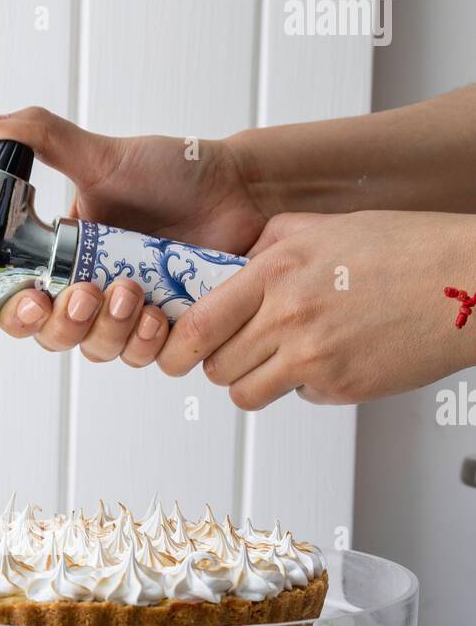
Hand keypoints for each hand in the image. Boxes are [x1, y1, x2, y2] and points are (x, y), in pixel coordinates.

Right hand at [0, 107, 264, 366]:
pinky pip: (149, 360)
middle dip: (68, 324)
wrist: (235, 187)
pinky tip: (160, 316)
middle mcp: (92, 292)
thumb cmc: (170, 172)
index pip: (21, 303)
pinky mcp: (170, 330)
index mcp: (64, 258)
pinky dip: (149, 345)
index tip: (34, 298)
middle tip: (90, 293)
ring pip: (102, 352)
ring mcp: (130, 314)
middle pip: (58, 338)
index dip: (18, 313)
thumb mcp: (99, 153)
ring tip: (134, 294)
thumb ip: (38, 136)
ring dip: (111, 332)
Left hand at [155, 209, 475, 405]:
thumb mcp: (325, 228)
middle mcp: (288, 317)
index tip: (179, 349)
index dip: (180, 345)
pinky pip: (296, 397)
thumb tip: (230, 267)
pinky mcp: (339, 387)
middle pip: (216, 367)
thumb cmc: (404, 249)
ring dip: (254, 381)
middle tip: (238, 348)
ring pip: (246, 393)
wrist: (466, 283)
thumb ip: (269, 245)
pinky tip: (333, 355)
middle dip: (219, 362)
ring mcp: (313, 358)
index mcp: (276, 271)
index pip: (198, 325)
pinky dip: (303, 385)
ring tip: (280, 357)